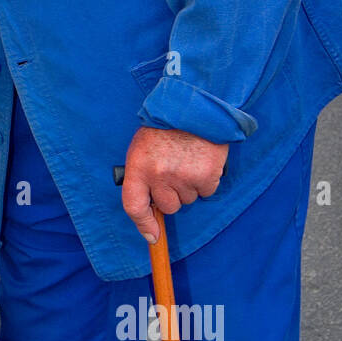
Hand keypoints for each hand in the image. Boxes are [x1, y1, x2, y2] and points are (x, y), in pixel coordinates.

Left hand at [121, 127, 227, 243]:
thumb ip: (142, 176)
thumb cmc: (164, 127)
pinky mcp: (207, 175)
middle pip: (169, 206)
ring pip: (189, 199)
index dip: (143, 224)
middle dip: (173, 195)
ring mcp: (184, 177)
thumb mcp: (142, 148)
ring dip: (190, 186)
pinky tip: (202, 161)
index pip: (134, 206)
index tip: (152, 235)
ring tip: (188, 160)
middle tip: (175, 171)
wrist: (193, 106)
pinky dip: (207, 181)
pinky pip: (207, 192)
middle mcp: (160, 176)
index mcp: (139, 168)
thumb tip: (151, 208)